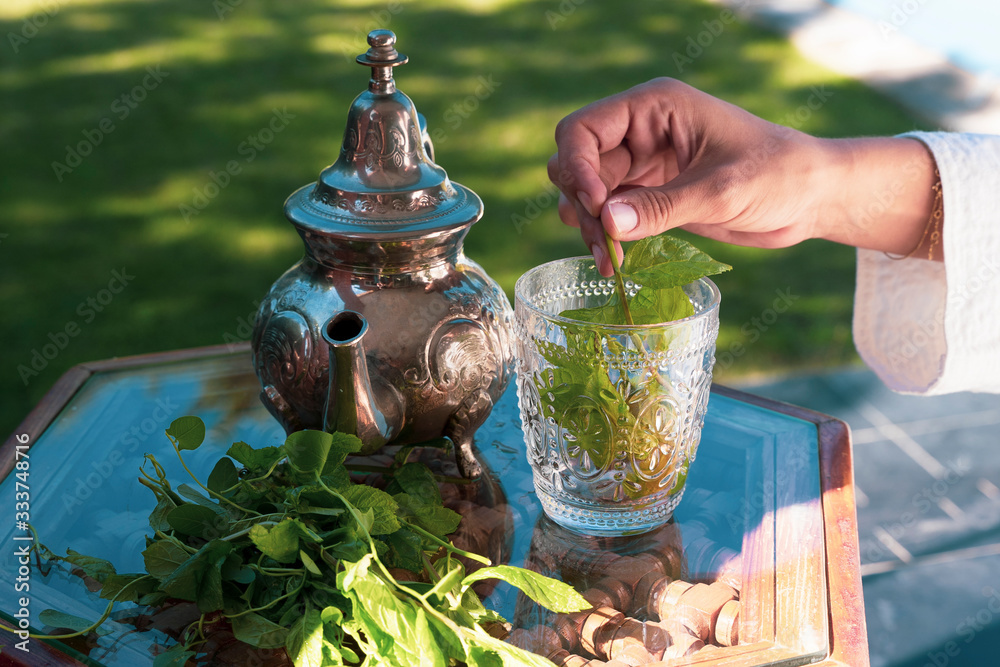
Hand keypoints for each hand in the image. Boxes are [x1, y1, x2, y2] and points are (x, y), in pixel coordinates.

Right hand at [549, 78, 938, 274]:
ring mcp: (642, 165)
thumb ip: (663, 206)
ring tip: (609, 260)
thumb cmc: (778, 175)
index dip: (578, 167)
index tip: (597, 207)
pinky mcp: (649, 195)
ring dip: (588, 225)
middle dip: (581, 203)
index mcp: (654, 108)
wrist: (810, 198)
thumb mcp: (722, 191)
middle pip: (576, 163)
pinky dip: (605, 237)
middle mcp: (640, 132)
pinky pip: (608, 214)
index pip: (583, 129)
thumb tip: (606, 223)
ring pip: (586, 192)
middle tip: (603, 244)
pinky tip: (617, 261)